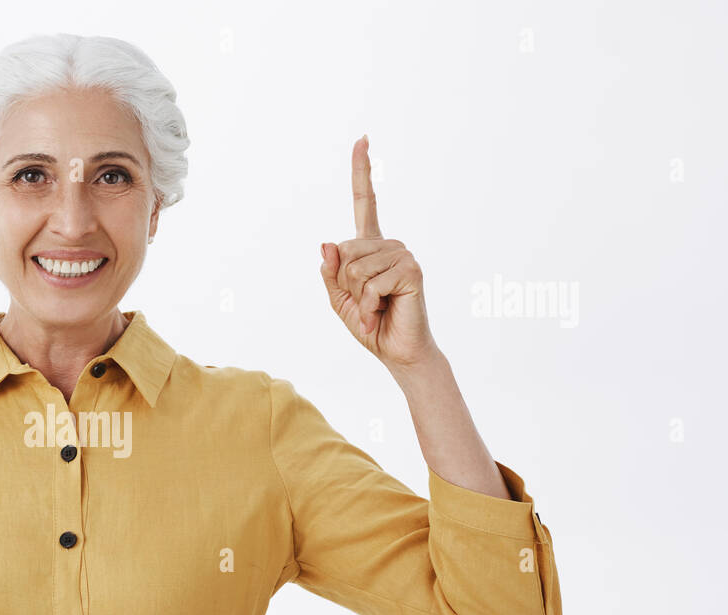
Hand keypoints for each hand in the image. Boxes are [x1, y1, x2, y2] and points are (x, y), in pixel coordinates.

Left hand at [319, 135, 438, 371]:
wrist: (396, 351)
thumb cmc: (369, 324)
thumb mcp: (338, 298)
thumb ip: (330, 272)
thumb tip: (327, 243)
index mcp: (370, 247)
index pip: (366, 203)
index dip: (362, 172)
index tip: (362, 139)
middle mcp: (389, 245)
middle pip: (344, 251)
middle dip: (344, 283)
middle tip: (364, 302)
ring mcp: (403, 255)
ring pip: (355, 267)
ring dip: (357, 297)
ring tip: (373, 308)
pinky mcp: (411, 270)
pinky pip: (371, 282)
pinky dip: (367, 304)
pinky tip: (379, 312)